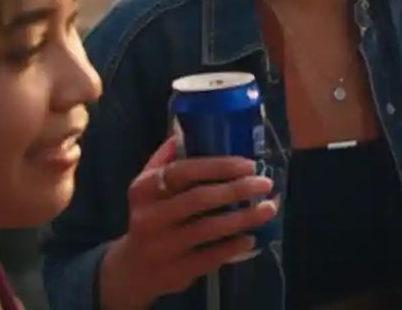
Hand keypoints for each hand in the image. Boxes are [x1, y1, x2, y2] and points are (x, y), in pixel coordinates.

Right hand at [99, 137, 277, 308]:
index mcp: (144, 189)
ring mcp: (162, 246)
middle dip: (237, 189)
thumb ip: (165, 160)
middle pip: (199, 199)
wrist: (132, 269)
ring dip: (243, 217)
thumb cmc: (150, 217)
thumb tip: (182, 130)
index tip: (249, 163)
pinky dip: (234, 246)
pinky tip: (251, 237)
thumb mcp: (147, 188)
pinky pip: (211, 256)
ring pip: (208, 229)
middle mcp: (149, 216)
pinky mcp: (175, 271)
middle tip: (265, 183)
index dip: (218, 166)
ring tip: (269, 208)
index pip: (183, 171)